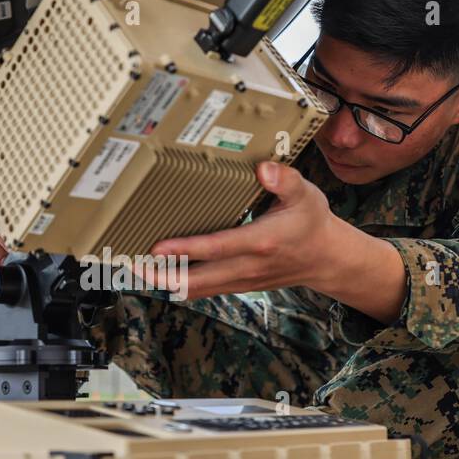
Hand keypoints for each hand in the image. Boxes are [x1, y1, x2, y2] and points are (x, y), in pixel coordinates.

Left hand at [148, 160, 406, 322]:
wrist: (327, 259)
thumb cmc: (312, 224)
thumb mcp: (306, 194)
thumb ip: (285, 179)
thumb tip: (263, 168)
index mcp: (261, 242)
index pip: (216, 248)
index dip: (184, 249)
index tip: (157, 247)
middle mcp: (247, 266)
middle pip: (196, 279)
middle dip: (161, 275)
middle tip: (132, 264)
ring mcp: (241, 279)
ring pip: (196, 289)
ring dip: (166, 282)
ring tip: (137, 269)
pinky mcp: (237, 285)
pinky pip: (204, 290)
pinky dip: (180, 285)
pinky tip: (161, 275)